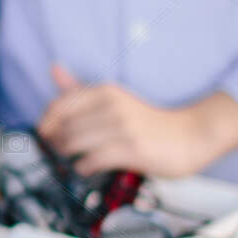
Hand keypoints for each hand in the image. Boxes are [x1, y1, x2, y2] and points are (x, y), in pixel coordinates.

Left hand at [36, 64, 237, 178]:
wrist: (191, 135)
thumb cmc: (149, 121)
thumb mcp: (114, 98)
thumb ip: (80, 89)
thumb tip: (54, 70)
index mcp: (105, 92)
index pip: (60, 104)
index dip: (47, 122)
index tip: (46, 133)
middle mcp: (112, 106)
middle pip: (63, 127)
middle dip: (55, 142)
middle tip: (59, 150)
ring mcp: (121, 128)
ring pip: (74, 144)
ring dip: (68, 156)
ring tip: (75, 158)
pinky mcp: (130, 150)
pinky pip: (91, 160)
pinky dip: (84, 166)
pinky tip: (89, 166)